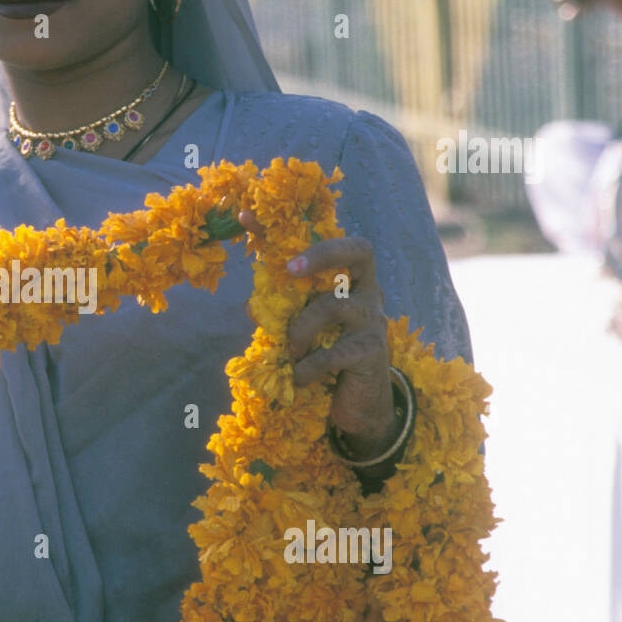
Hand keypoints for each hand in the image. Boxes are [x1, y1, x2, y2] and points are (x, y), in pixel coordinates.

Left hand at [238, 221, 395, 458]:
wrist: (358, 403)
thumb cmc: (326, 354)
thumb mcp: (300, 327)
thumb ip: (280, 312)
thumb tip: (250, 307)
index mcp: (348, 278)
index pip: (327, 239)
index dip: (290, 226)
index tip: (247, 218)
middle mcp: (368, 291)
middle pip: (358, 250)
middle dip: (321, 253)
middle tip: (289, 270)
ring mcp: (373, 320)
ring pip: (334, 306)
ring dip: (300, 328)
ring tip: (290, 349)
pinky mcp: (372, 352)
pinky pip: (334, 352)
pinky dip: (308, 366)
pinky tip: (299, 377)